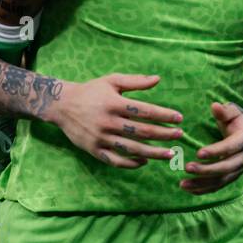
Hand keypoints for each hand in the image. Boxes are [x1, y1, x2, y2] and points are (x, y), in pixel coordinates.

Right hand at [51, 73, 182, 168]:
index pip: (145, 111)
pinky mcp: (94, 150)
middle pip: (141, 131)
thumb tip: (158, 79)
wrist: (62, 105)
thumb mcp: (112, 80)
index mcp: (115, 103)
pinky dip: (131, 163)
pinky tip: (145, 162)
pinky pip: (116, 161)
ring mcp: (101, 138)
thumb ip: (135, 81)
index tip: (179, 118)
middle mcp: (109, 122)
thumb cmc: (91, 91)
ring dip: (153, 152)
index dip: (164, 115)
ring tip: (169, 153)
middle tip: (179, 135)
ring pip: (132, 149)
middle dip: (163, 134)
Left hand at [179, 101, 242, 194]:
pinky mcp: (233, 176)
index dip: (216, 151)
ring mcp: (239, 169)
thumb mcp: (234, 111)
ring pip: (221, 180)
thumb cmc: (239, 120)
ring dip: (202, 183)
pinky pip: (219, 186)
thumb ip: (224, 110)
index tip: (199, 153)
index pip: (230, 147)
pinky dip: (204, 189)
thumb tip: (214, 106)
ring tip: (183, 184)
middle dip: (206, 170)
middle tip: (187, 167)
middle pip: (226, 167)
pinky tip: (189, 189)